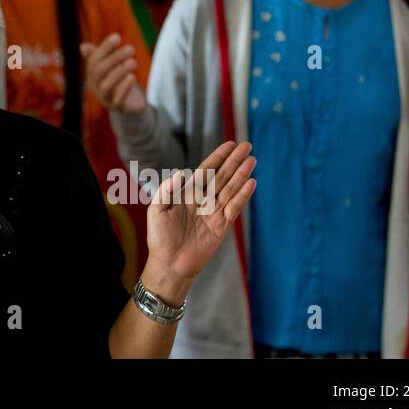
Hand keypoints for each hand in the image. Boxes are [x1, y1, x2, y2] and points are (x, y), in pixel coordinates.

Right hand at [81, 33, 146, 114]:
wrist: (130, 104)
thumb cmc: (119, 80)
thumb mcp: (111, 66)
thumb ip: (100, 56)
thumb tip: (83, 46)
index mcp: (93, 74)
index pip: (94, 60)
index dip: (105, 48)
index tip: (117, 36)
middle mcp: (96, 86)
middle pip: (100, 71)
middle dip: (114, 58)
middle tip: (130, 48)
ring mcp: (106, 98)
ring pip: (107, 86)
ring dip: (120, 72)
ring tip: (133, 62)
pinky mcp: (118, 107)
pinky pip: (118, 100)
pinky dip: (124, 88)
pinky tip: (133, 77)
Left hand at [145, 141, 256, 286]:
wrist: (169, 264)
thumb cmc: (159, 237)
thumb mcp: (157, 210)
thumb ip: (167, 190)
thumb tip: (180, 172)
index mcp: (188, 194)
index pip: (206, 171)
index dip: (218, 158)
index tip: (230, 145)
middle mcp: (203, 200)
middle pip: (222, 176)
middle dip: (234, 161)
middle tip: (247, 146)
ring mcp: (214, 213)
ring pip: (230, 189)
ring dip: (241, 174)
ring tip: (252, 160)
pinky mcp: (221, 226)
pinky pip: (234, 208)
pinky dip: (243, 196)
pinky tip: (251, 183)